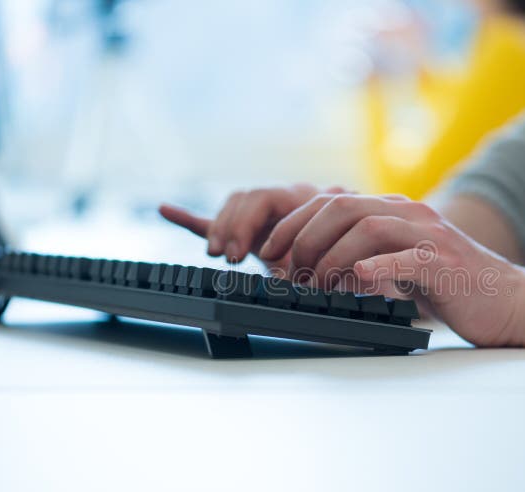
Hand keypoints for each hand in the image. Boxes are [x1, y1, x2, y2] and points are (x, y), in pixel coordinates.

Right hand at [159, 184, 347, 269]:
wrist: (359, 254)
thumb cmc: (353, 258)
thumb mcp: (344, 257)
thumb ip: (331, 254)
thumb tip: (314, 260)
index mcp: (308, 200)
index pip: (266, 198)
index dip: (248, 224)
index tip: (243, 255)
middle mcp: (287, 199)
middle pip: (247, 198)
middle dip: (232, 227)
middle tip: (227, 258)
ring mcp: (269, 213)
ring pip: (234, 205)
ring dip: (220, 228)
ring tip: (215, 253)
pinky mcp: (252, 229)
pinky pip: (219, 218)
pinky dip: (191, 217)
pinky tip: (165, 209)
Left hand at [258, 194, 524, 345]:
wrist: (513, 302)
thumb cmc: (455, 289)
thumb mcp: (405, 265)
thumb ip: (371, 257)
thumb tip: (321, 269)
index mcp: (398, 212)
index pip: (334, 202)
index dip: (296, 223)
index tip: (272, 251)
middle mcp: (412, 215)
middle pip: (344, 207)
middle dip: (305, 237)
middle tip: (288, 270)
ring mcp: (431, 236)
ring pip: (368, 227)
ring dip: (331, 256)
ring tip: (315, 285)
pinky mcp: (447, 264)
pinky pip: (407, 257)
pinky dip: (377, 265)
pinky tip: (357, 278)